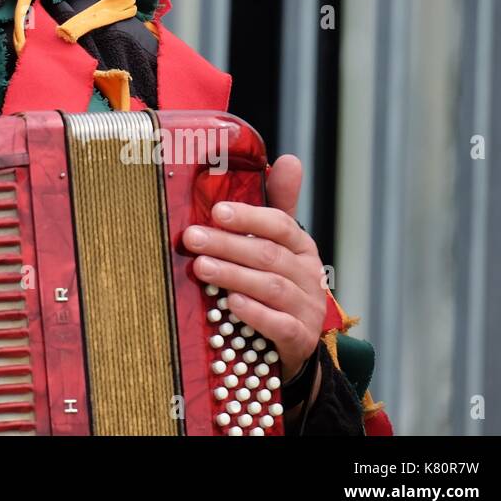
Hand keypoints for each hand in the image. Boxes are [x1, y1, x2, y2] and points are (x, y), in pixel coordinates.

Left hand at [181, 154, 326, 382]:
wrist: (297, 340)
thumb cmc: (280, 281)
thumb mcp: (282, 242)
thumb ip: (279, 203)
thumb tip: (289, 160)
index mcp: (301, 247)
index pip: (280, 225)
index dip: (249, 216)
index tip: (217, 210)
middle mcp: (308, 275)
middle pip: (268, 255)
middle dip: (228, 244)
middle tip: (192, 238)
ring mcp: (306, 308)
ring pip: (270, 287)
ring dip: (233, 275)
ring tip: (201, 267)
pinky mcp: (299, 338)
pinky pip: (279, 325)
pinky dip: (255, 313)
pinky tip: (231, 303)